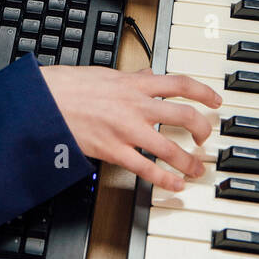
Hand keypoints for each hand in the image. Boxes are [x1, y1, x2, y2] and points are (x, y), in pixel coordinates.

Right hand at [40, 66, 218, 191]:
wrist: (43, 102)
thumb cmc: (69, 86)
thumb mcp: (106, 73)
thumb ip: (132, 77)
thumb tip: (149, 74)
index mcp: (134, 84)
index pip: (180, 84)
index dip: (204, 91)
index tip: (215, 101)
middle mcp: (136, 106)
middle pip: (184, 116)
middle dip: (203, 129)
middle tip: (207, 138)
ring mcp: (126, 130)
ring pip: (170, 148)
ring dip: (189, 161)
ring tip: (197, 169)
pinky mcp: (113, 151)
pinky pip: (146, 169)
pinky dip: (164, 179)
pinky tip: (174, 185)